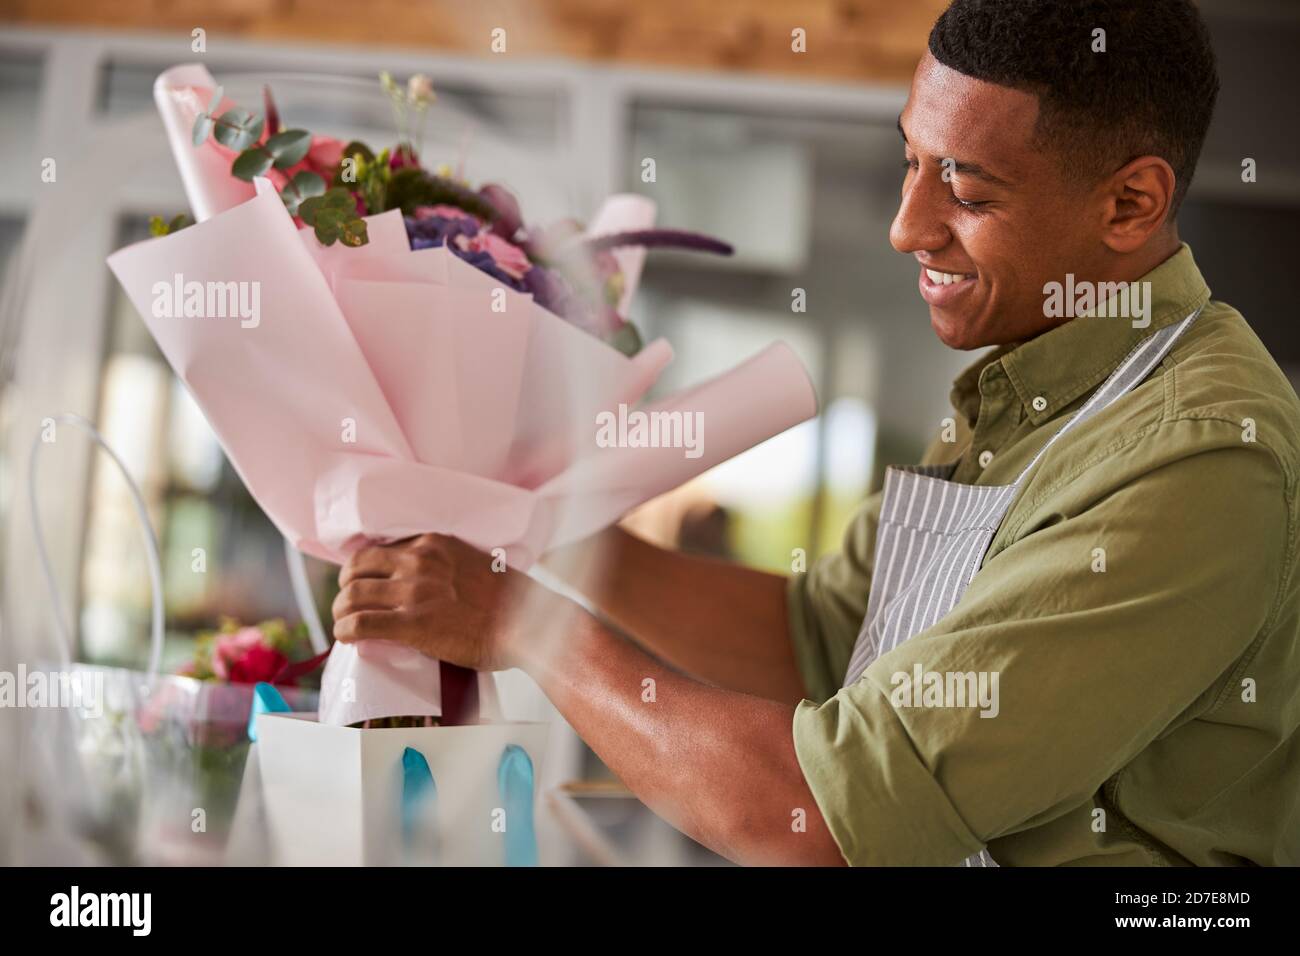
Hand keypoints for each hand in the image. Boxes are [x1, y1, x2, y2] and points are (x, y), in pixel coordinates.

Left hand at [332, 533, 553, 670]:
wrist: (527, 625)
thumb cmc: (511, 603)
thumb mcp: (474, 565)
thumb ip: (445, 568)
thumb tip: (428, 588)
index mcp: (433, 544)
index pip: (380, 548)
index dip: (365, 568)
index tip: (365, 582)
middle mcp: (418, 561)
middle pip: (357, 567)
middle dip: (346, 586)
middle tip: (348, 603)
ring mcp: (413, 592)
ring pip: (352, 595)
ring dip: (340, 612)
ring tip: (344, 624)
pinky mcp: (411, 624)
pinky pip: (360, 624)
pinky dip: (345, 631)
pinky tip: (346, 637)